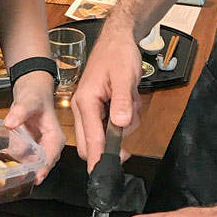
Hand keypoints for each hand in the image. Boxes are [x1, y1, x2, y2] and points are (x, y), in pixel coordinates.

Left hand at [4, 71, 64, 182]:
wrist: (30, 90)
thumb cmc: (36, 94)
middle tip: (16, 182)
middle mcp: (47, 147)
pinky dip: (11, 164)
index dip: (43, 169)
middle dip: (29, 175)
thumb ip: (20, 111)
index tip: (35, 179)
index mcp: (54, 138)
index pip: (51, 157)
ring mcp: (36, 149)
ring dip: (19, 172)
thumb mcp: (29, 100)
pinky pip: (19, 160)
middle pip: (40, 166)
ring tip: (6, 178)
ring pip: (29, 166)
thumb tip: (10, 122)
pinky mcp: (26, 148)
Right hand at [71, 20, 143, 170]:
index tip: (103, 176)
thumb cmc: (118, 54)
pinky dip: (126, 116)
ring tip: (132, 101)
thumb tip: (120, 125)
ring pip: (107, 134)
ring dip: (125, 124)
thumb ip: (122, 101)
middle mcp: (84, 108)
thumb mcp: (124, 76)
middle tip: (130, 130)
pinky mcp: (100, 107)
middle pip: (94, 142)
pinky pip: (113, 123)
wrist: (118, 39)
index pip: (91, 139)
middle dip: (116, 141)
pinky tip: (130, 100)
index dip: (99, 159)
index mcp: (85, 102)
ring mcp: (92, 108)